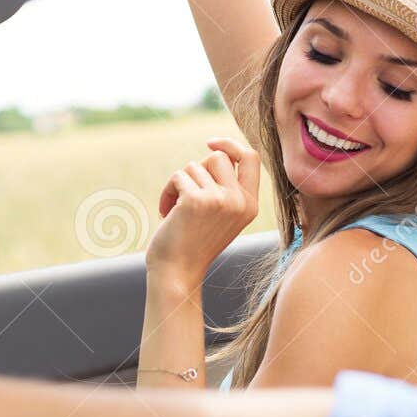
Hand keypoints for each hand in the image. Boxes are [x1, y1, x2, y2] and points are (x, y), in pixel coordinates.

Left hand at [146, 137, 261, 287]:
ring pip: (194, 166)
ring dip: (179, 184)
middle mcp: (239, 201)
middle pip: (218, 157)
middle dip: (197, 170)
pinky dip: (167, 192)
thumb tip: (216, 150)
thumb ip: (227, 188)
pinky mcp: (196, 200)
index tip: (210, 142)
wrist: (177, 274)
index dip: (231, 144)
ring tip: (174, 209)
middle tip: (187, 194)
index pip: (251, 158)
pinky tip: (166, 214)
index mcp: (250, 205)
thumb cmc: (194, 244)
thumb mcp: (222, 216)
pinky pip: (178, 177)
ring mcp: (220, 200)